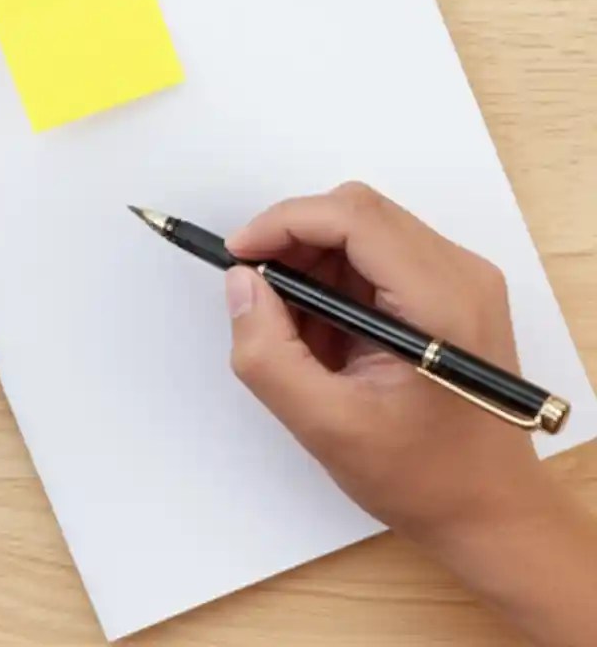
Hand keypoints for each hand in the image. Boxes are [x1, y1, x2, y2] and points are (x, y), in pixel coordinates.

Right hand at [223, 182, 596, 646]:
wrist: (487, 509)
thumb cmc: (421, 477)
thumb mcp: (325, 424)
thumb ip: (270, 353)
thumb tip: (240, 284)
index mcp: (440, 301)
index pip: (353, 217)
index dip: (283, 223)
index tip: (236, 256)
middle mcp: (460, 274)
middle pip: (357, 214)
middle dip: (292, 242)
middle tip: (255, 294)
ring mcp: (459, 282)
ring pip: (363, 232)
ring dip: (311, 266)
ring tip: (293, 331)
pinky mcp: (449, 295)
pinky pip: (377, 261)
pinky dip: (334, 285)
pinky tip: (323, 339)